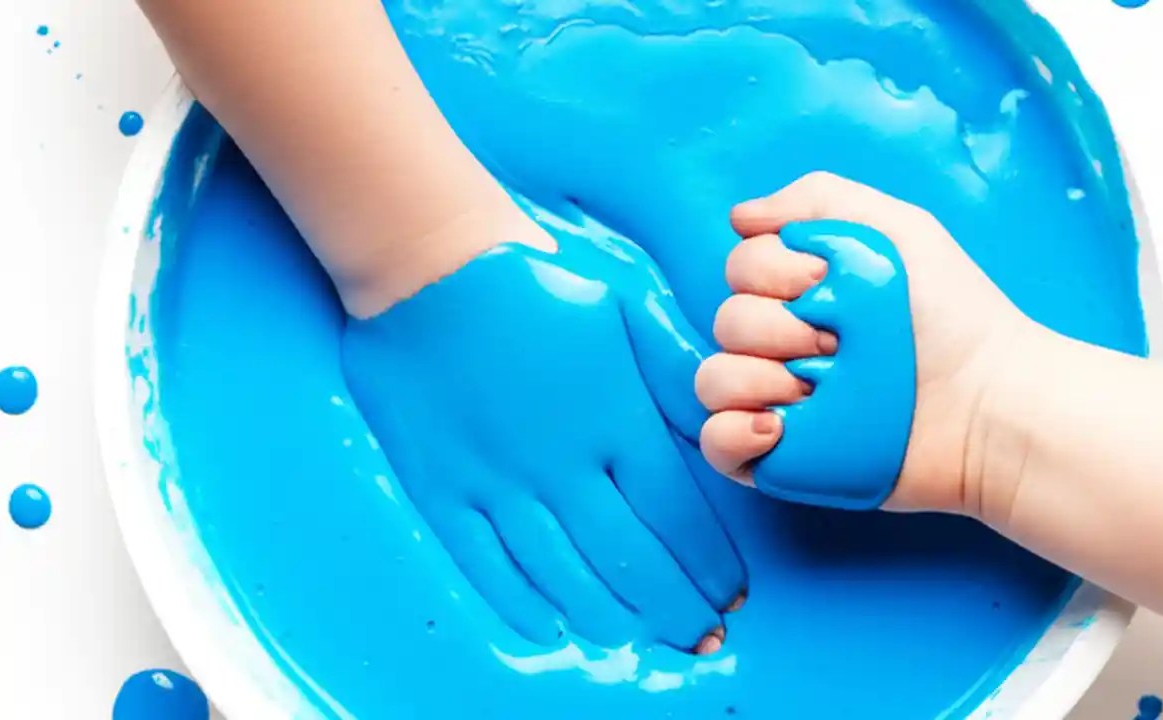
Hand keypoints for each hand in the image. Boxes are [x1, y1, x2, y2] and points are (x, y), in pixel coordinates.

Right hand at [342, 214, 744, 651]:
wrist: (430, 264)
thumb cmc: (535, 283)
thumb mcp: (624, 312)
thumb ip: (672, 376)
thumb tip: (727, 417)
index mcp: (616, 419)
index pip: (678, 515)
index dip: (710, 566)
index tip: (732, 594)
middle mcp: (563, 463)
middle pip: (631, 559)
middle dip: (677, 608)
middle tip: (702, 636)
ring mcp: (498, 481)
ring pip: (564, 574)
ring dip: (610, 617)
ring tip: (638, 638)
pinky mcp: (443, 488)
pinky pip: (485, 565)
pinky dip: (520, 603)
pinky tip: (549, 628)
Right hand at [696, 172, 1039, 515]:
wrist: (988, 403)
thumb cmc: (955, 315)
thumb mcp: (898, 230)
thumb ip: (818, 200)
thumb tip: (739, 218)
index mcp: (802, 293)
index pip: (741, 268)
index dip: (776, 272)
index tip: (830, 281)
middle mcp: (785, 345)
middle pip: (726, 321)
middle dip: (778, 327)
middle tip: (839, 343)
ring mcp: (781, 402)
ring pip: (711, 380)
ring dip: (758, 377)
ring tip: (818, 389)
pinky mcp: (782, 457)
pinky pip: (715, 443)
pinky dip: (732, 433)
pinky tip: (779, 427)